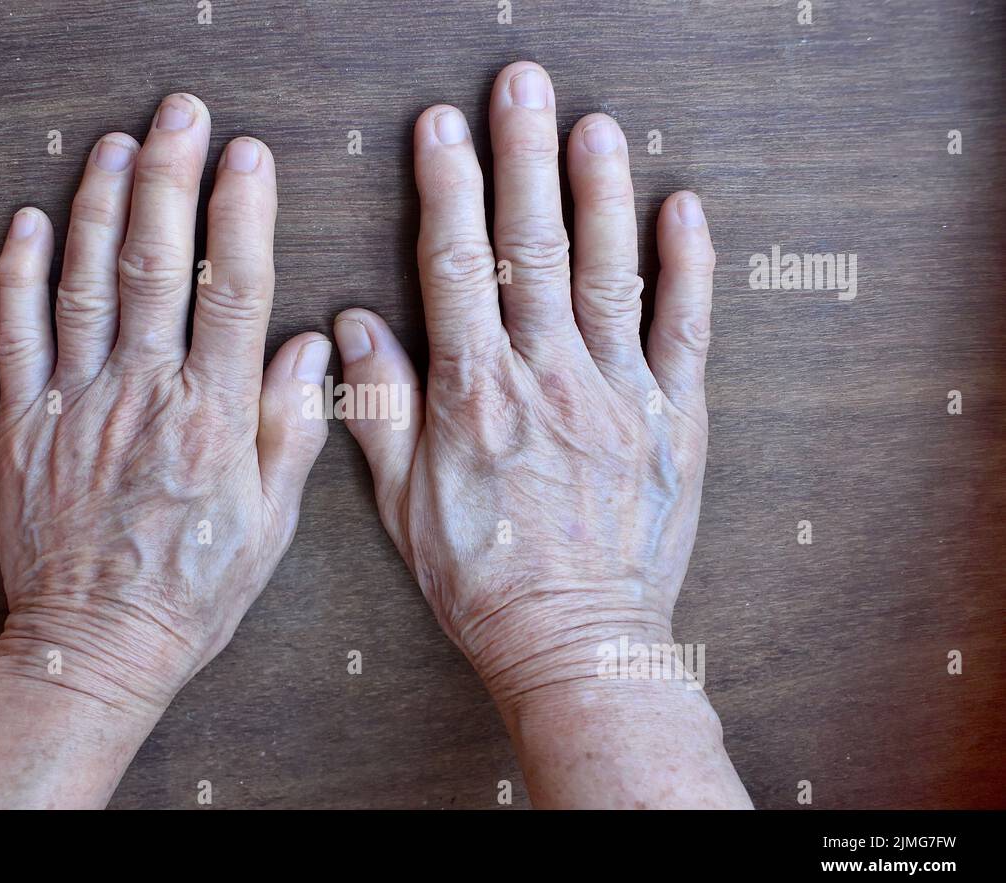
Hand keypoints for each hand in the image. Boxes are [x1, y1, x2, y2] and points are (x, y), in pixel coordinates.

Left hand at [0, 93, 330, 807]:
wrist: (94, 646)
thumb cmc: (192, 591)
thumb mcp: (270, 523)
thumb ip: (290, 427)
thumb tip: (308, 344)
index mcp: (213, 417)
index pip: (233, 290)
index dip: (242, 214)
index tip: (248, 157)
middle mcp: (143, 394)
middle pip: (156, 263)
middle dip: (169, 177)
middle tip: (180, 114)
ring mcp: (75, 404)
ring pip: (85, 283)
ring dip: (98, 204)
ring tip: (116, 144)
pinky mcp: (22, 424)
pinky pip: (16, 335)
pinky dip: (18, 274)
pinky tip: (29, 221)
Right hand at [333, 63, 747, 806]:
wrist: (576, 642)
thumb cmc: (482, 579)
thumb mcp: (402, 504)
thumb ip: (378, 409)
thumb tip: (351, 327)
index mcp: (476, 393)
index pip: (455, 267)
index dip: (446, 188)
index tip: (440, 128)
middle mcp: (548, 377)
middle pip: (532, 247)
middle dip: (523, 156)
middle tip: (521, 85)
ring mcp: (617, 393)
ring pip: (608, 271)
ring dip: (600, 191)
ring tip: (593, 124)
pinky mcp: (672, 419)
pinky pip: (684, 330)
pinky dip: (687, 268)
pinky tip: (682, 210)